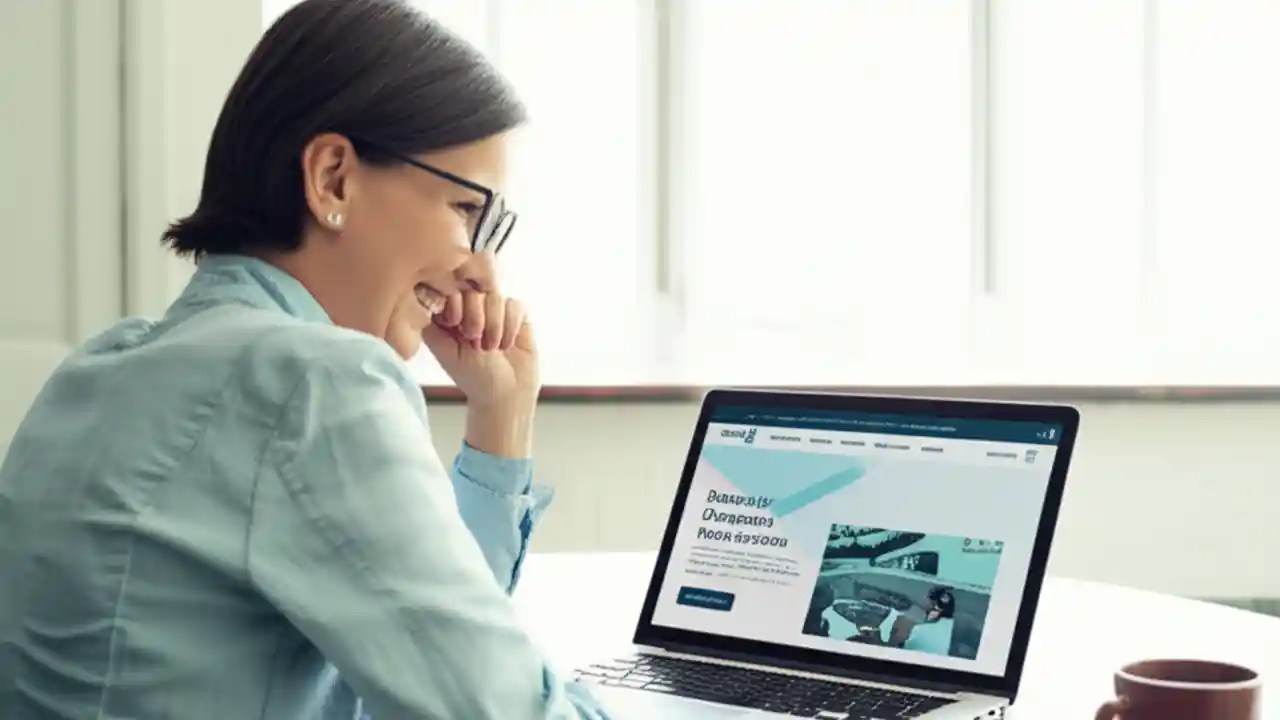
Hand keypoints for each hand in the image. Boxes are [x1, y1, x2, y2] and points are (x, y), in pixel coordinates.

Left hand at [422, 289, 538, 405]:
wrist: (506, 394)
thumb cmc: (473, 377)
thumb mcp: (445, 351)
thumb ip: (433, 324)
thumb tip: (427, 296)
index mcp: (450, 314)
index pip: (450, 290)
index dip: (456, 305)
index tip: (457, 327)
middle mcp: (472, 308)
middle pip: (473, 290)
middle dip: (477, 317)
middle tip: (476, 342)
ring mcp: (496, 309)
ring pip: (495, 296)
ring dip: (494, 325)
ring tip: (492, 348)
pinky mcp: (517, 314)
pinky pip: (515, 305)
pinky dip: (511, 327)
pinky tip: (507, 345)